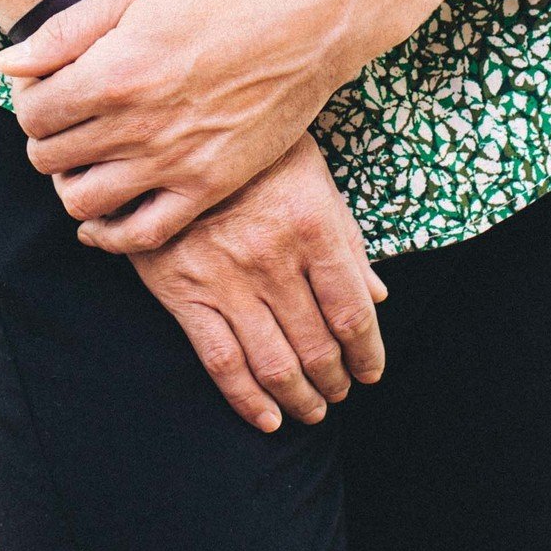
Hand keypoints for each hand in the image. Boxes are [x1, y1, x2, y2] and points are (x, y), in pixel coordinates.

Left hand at [0, 0, 363, 251]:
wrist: (308, 17)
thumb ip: (66, 32)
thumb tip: (10, 65)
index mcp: (112, 74)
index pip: (32, 114)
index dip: (30, 101)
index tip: (49, 89)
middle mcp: (136, 127)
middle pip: (50, 160)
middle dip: (47, 139)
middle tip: (68, 119)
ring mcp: (174, 163)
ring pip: (84, 203)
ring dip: (72, 183)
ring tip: (87, 158)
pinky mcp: (209, 186)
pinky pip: (142, 235)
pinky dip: (112, 233)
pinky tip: (107, 213)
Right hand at [130, 135, 388, 432]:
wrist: (171, 133)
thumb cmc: (255, 153)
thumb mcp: (312, 177)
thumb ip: (346, 239)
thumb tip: (378, 295)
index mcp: (313, 227)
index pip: (353, 312)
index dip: (368, 354)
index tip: (371, 373)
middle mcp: (274, 259)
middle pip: (318, 345)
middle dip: (335, 380)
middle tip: (340, 392)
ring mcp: (227, 280)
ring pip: (275, 364)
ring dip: (301, 398)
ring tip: (312, 409)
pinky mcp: (184, 293)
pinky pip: (222, 362)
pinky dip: (248, 401)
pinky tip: (268, 418)